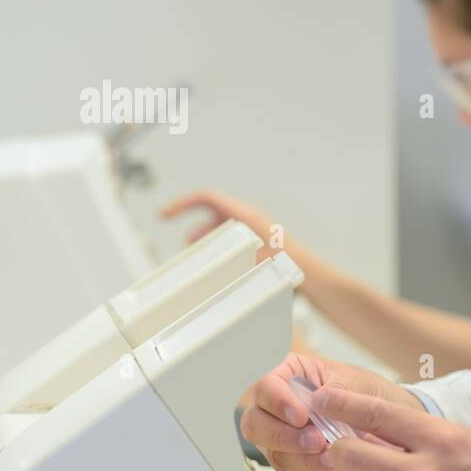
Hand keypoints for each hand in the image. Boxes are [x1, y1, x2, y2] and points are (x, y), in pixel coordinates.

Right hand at [160, 189, 282, 262]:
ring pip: (216, 227)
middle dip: (192, 228)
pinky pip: (226, 238)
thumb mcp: (250, 257)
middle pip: (209, 213)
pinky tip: (211, 263)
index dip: (181, 204)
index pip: (206, 197)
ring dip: (202, 240)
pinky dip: (214, 247)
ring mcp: (249, 228)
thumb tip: (197, 256)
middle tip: (183, 245)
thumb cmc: (285, 262)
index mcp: (245, 214)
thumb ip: (222, 254)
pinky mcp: (252, 240)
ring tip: (194, 256)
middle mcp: (246, 217)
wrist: (307, 272)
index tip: (163, 215)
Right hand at [239, 352, 422, 470]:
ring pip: (276, 456)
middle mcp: (277, 411)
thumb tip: (318, 400)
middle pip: (256, 426)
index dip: (278, 403)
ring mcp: (284, 441)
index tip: (301, 415)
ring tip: (334, 456)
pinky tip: (337, 468)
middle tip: (316, 440)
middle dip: (284, 437)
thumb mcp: (358, 382)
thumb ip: (338, 390)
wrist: (389, 424)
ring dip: (304, 460)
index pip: (265, 389)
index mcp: (288, 378)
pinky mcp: (297, 467)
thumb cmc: (367, 394)